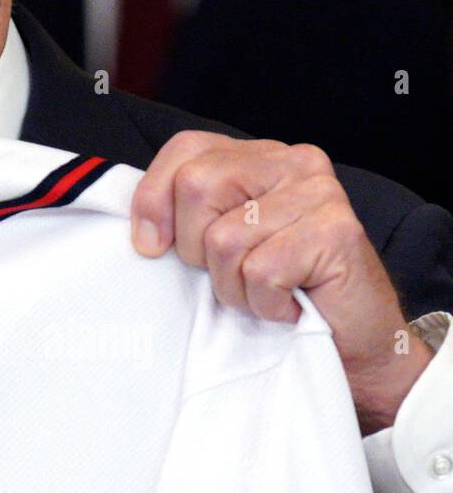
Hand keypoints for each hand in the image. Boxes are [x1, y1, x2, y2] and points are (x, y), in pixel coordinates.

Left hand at [130, 131, 432, 434]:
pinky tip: (288, 304)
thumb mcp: (219, 245)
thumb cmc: (280, 292)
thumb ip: (186, 218)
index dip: (154, 198)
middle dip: (194, 247)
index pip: (186, 148)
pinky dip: (263, 302)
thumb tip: (140, 232)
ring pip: (224, 238)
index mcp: (259, 156)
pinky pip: (260, 271)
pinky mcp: (337, 232)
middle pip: (196, 186)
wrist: (352, 344)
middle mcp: (292, 162)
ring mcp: (319, 193)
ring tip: (264, 292)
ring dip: (233, 285)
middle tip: (229, 273)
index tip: (150, 245)